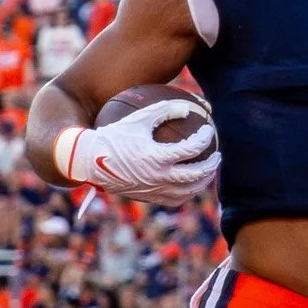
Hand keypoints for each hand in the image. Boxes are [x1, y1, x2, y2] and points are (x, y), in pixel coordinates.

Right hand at [59, 100, 221, 205]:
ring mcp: (153, 190)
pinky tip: (189, 185)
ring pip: (187, 192)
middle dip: (211, 166)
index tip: (209, 131)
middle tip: (218, 156)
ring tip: (207, 172)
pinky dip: (186, 193)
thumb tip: (187, 108)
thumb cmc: (114, 135)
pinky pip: (174, 199)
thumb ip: (164, 110)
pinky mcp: (147, 197)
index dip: (204, 138)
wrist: (90, 161)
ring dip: (202, 182)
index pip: (192, 149)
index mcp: (158, 157)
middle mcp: (158, 177)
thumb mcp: (138, 118)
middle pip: (195, 175)